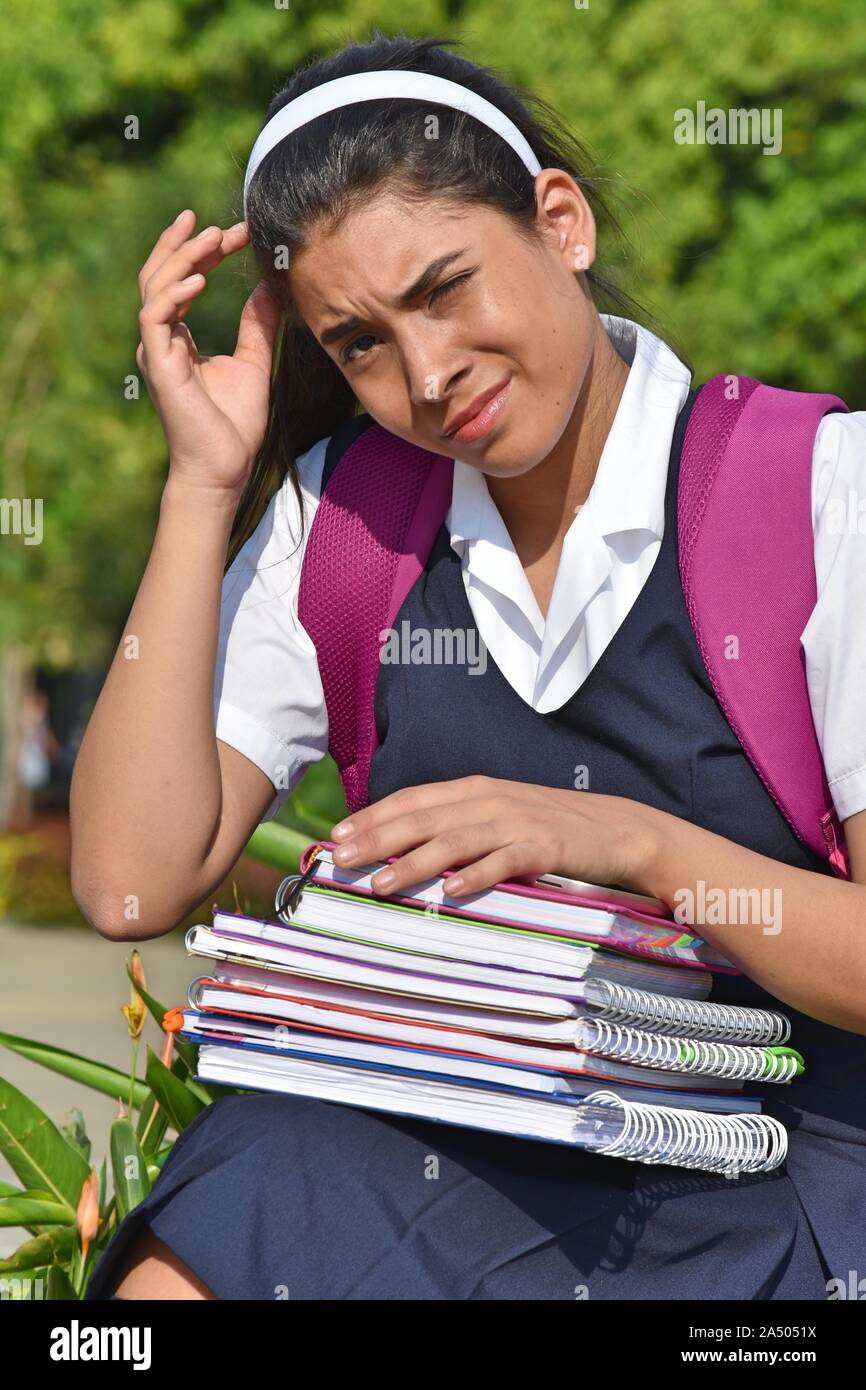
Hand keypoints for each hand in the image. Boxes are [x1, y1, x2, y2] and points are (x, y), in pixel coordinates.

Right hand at [136, 209, 282, 496]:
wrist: (224, 469)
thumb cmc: (234, 425)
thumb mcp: (253, 363)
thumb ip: (257, 325)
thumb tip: (268, 286)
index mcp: (178, 339)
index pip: (184, 281)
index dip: (206, 254)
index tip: (238, 233)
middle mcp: (162, 341)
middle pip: (162, 275)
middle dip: (188, 245)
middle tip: (218, 223)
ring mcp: (156, 352)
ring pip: (155, 288)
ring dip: (182, 259)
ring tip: (212, 238)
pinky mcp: (158, 366)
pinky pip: (155, 318)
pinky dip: (174, 295)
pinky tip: (198, 281)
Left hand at [329, 774, 661, 897]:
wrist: (617, 829)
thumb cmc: (550, 826)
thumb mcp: (499, 815)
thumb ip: (458, 823)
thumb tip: (405, 844)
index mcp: (474, 790)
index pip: (413, 799)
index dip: (374, 816)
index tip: (337, 835)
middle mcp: (489, 800)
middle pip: (424, 818)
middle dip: (378, 838)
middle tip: (342, 860)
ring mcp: (517, 822)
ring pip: (455, 840)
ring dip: (414, 862)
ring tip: (381, 884)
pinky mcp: (545, 847)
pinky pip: (505, 862)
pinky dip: (477, 875)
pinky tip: (452, 891)